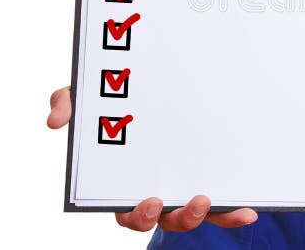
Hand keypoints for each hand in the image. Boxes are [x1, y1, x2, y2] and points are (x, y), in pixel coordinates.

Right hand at [47, 86, 257, 231]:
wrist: (162, 83)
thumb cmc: (121, 99)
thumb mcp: (92, 96)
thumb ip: (70, 101)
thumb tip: (56, 119)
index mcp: (126, 182)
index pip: (127, 210)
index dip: (138, 214)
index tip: (150, 201)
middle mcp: (155, 191)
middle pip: (162, 219)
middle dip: (174, 216)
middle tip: (192, 200)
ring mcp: (183, 189)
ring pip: (191, 216)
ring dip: (203, 216)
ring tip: (210, 200)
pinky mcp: (209, 183)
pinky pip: (222, 208)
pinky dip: (233, 213)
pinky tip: (248, 210)